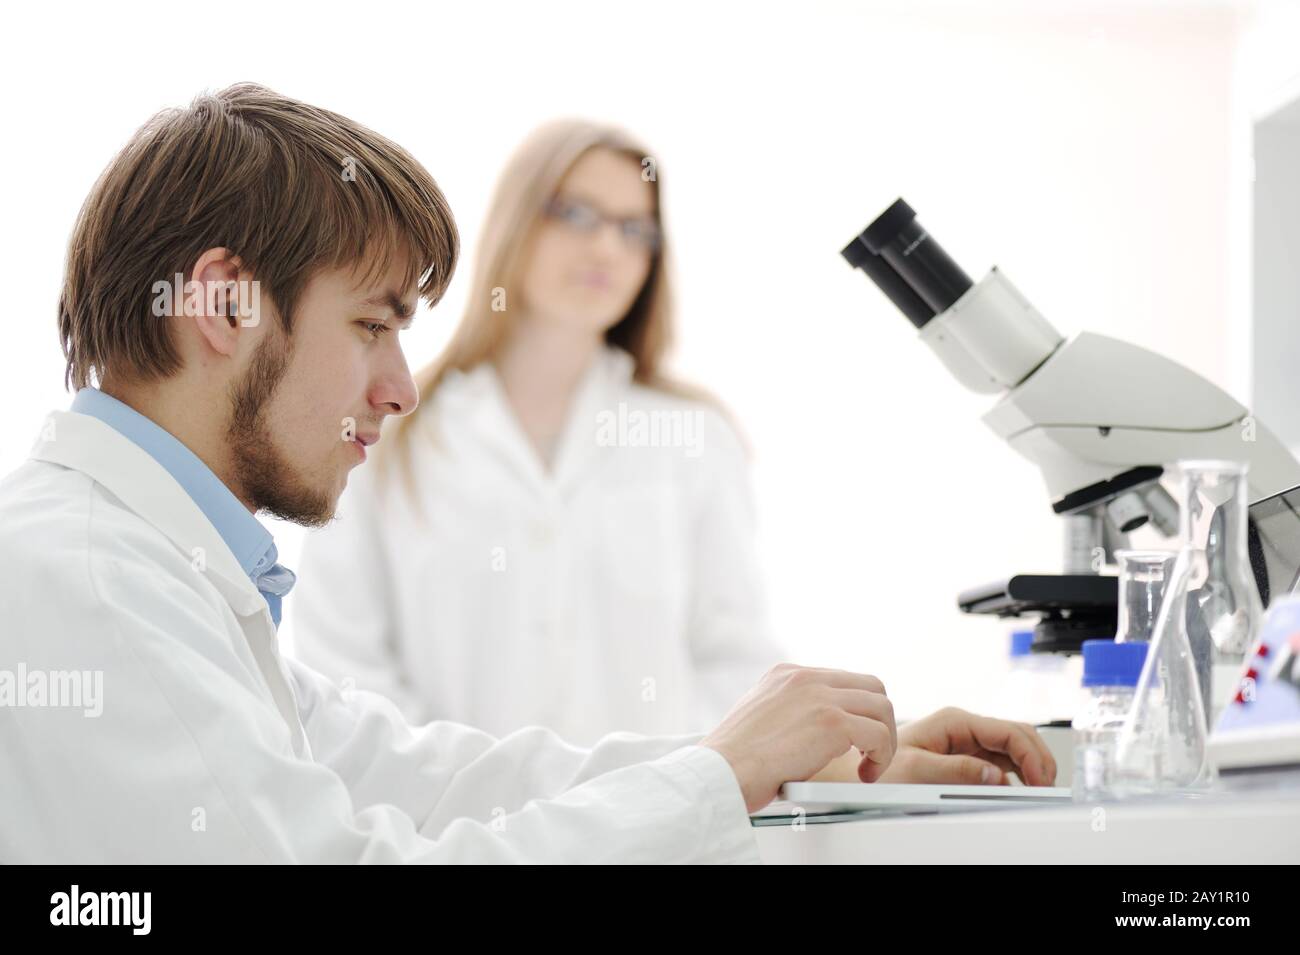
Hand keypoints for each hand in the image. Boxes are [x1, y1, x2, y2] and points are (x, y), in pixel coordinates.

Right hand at [700, 663, 896, 812]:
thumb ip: (788, 711)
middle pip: (871, 686)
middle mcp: (805, 678)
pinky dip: (880, 757)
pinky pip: (879, 734)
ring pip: (882, 707)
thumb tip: (812, 728)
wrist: (720, 772)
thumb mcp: (759, 716)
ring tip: (870, 766)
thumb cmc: (734, 759)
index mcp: (787, 674)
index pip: (842, 680)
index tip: (854, 737)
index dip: (855, 710)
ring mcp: (820, 696)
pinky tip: (865, 774)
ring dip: (883, 740)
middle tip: (870, 750)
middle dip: (878, 720)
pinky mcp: (833, 722)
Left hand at [876, 707, 1056, 785]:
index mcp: (955, 721)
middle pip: (1018, 735)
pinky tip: (1019, 792)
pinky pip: (1002, 761)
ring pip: (1014, 748)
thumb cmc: (883, 767)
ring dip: (1031, 767)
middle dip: (1039, 759)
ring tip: (1038, 792)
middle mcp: (965, 726)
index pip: (1009, 731)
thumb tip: (995, 775)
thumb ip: (958, 770)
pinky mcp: (967, 755)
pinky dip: (1017, 775)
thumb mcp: (917, 769)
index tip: (1040, 781)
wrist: (860, 769)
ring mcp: (968, 740)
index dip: (1032, 755)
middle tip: (1046, 790)